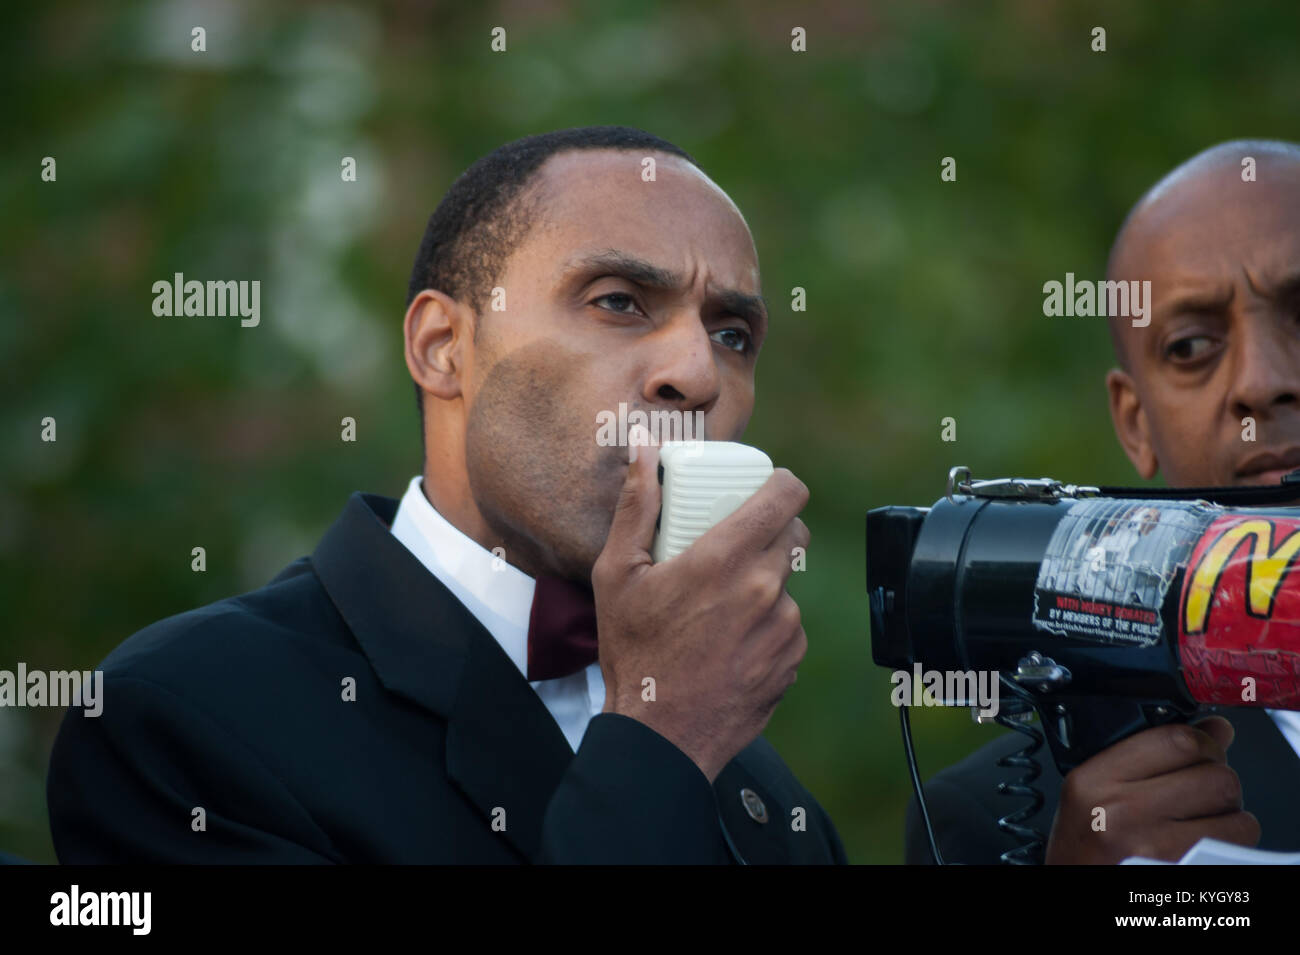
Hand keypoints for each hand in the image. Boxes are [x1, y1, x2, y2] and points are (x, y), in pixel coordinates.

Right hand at [592, 432, 809, 782]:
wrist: (661, 736)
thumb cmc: (634, 654)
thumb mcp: (617, 574)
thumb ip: (637, 506)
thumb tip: (645, 448)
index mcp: (725, 558)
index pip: (785, 495)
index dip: (780, 482)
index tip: (765, 486)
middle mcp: (764, 588)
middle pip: (792, 533)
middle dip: (768, 530)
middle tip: (733, 543)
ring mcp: (784, 627)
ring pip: (787, 581)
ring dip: (763, 582)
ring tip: (720, 605)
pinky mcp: (791, 659)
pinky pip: (788, 624)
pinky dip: (767, 623)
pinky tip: (730, 641)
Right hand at [1044, 716, 1259, 863]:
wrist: (1080, 887)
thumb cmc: (1084, 847)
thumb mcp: (1093, 792)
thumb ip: (1147, 756)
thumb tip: (1212, 728)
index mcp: (1093, 781)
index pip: (1174, 740)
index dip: (1201, 740)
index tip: (1202, 746)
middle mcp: (1120, 811)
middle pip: (1213, 773)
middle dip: (1216, 776)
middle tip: (1200, 787)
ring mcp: (1153, 844)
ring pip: (1231, 807)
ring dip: (1227, 809)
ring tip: (1202, 816)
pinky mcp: (1181, 869)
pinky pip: (1235, 841)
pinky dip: (1232, 837)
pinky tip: (1207, 839)